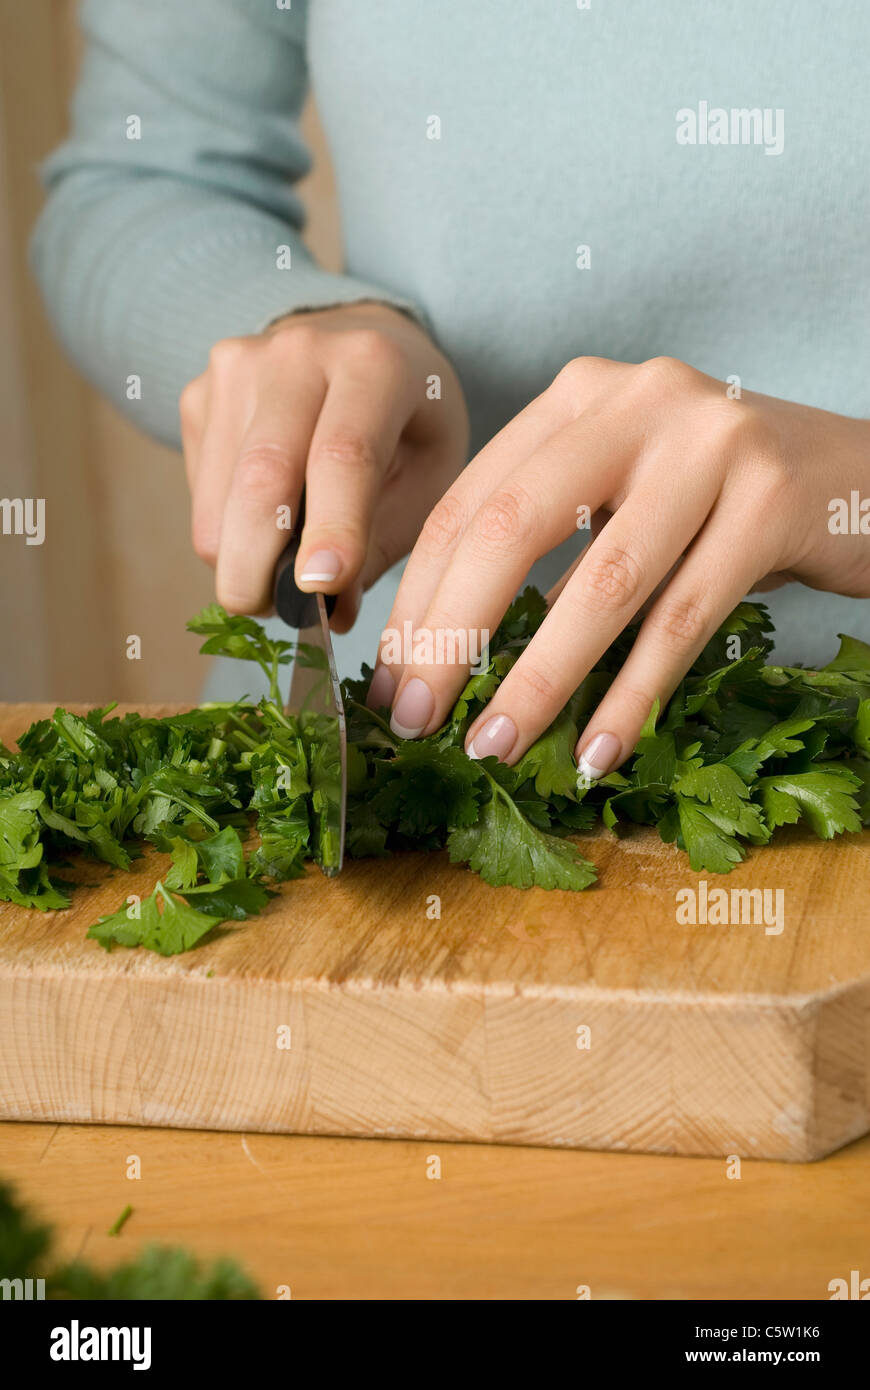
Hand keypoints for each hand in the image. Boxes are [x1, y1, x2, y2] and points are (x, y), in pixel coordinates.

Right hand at [179, 302, 467, 629]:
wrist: (360, 338)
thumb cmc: (408, 423)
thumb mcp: (429, 474)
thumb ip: (384, 540)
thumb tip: (328, 611)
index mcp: (375, 364)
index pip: (344, 454)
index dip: (331, 527)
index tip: (319, 587)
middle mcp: (298, 354)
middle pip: (262, 473)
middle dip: (259, 563)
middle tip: (273, 614)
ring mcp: (237, 369)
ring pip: (219, 496)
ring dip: (241, 560)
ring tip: (282, 576)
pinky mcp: (198, 394)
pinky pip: (201, 492)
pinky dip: (228, 533)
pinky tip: (267, 522)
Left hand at [371, 355, 869, 774]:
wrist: (867, 479)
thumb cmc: (723, 503)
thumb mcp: (627, 495)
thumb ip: (550, 541)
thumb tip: (444, 652)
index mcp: (581, 397)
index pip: (470, 500)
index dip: (420, 597)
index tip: (392, 677)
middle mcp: (638, 401)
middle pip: (510, 528)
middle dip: (450, 634)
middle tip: (415, 718)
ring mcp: (712, 445)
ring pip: (601, 584)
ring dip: (537, 680)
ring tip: (492, 747)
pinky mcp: (773, 502)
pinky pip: (684, 619)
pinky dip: (634, 695)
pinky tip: (597, 750)